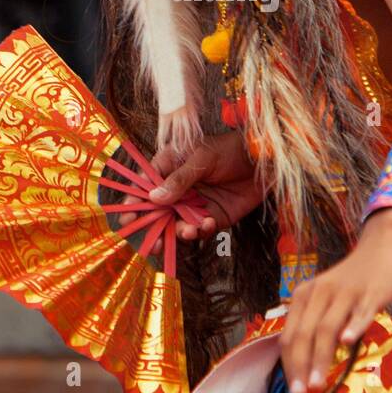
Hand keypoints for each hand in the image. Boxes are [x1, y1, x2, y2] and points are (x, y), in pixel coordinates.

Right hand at [120, 131, 264, 242]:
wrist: (264, 161)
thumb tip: (154, 197)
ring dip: (178, 232)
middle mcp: (178, 188)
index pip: (145, 185)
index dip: (134, 201)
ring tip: (187, 231)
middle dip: (153, 228)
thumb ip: (179, 179)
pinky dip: (199, 231)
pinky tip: (207, 224)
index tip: (127, 217)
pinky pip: (198, 230)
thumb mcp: (202, 158)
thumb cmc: (230, 150)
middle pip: (157, 211)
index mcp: (169, 166)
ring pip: (176, 225)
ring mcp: (193, 204)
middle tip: (152, 243)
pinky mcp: (211, 217)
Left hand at [280, 209, 391, 392]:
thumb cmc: (354, 280)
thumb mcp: (328, 298)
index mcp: (306, 295)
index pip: (290, 335)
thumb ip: (318, 324)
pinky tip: (348, 342)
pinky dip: (353, 326)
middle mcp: (321, 292)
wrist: (385, 246)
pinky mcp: (372, 292)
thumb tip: (306, 364)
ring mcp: (347, 292)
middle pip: (305, 333)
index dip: (290, 364)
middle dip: (301, 366)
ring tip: (318, 384)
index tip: (295, 392)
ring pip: (328, 327)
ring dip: (320, 357)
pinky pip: (360, 311)